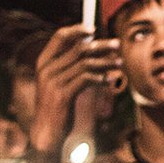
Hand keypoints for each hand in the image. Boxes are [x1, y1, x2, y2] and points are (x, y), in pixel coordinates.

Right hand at [28, 25, 121, 156]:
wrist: (46, 133)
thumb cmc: (57, 107)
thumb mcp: (59, 83)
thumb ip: (69, 67)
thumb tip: (90, 50)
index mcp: (44, 63)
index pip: (59, 37)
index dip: (77, 30)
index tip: (94, 30)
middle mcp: (47, 69)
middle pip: (78, 48)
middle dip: (100, 45)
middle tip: (117, 44)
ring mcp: (53, 82)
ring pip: (85, 63)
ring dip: (105, 62)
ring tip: (119, 63)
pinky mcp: (62, 95)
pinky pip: (85, 79)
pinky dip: (100, 77)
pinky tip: (110, 79)